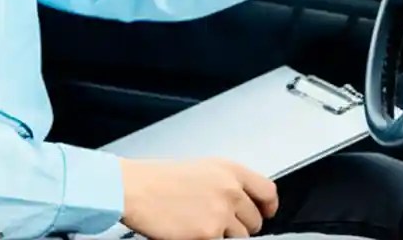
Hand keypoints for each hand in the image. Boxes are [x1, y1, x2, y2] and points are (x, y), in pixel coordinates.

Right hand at [119, 157, 277, 238]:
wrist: (133, 189)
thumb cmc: (156, 179)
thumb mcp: (198, 169)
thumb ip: (224, 182)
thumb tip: (241, 200)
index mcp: (229, 170)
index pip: (268, 191)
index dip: (269, 206)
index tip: (266, 212)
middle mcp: (230, 190)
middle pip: (255, 219)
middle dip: (242, 225)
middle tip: (221, 223)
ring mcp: (221, 213)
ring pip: (240, 237)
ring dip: (225, 235)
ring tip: (200, 225)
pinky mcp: (209, 234)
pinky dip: (206, 239)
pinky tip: (190, 230)